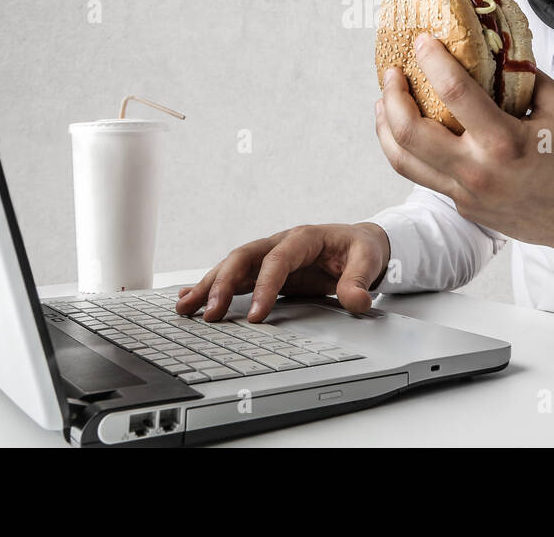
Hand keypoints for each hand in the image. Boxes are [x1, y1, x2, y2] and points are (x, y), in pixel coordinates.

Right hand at [173, 222, 390, 322]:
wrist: (358, 244)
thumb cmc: (361, 249)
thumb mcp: (368, 261)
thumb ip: (360, 280)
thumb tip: (358, 301)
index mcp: (304, 238)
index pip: (277, 260)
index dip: (265, 287)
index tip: (256, 316)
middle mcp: (280, 242)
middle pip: (243, 257)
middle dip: (223, 284)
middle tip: (210, 313)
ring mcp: (268, 255)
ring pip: (232, 266)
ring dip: (208, 286)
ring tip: (185, 307)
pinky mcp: (264, 270)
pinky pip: (234, 277)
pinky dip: (211, 287)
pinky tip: (190, 299)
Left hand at [375, 33, 553, 269]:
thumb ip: (524, 77)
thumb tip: (493, 50)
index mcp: (504, 143)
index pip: (454, 93)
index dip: (432, 60)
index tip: (421, 41)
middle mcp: (478, 171)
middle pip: (409, 133)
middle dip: (392, 96)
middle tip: (392, 73)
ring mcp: (466, 194)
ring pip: (403, 161)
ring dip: (386, 126)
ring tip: (385, 101)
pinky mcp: (463, 206)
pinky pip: (424, 176)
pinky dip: (408, 149)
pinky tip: (410, 130)